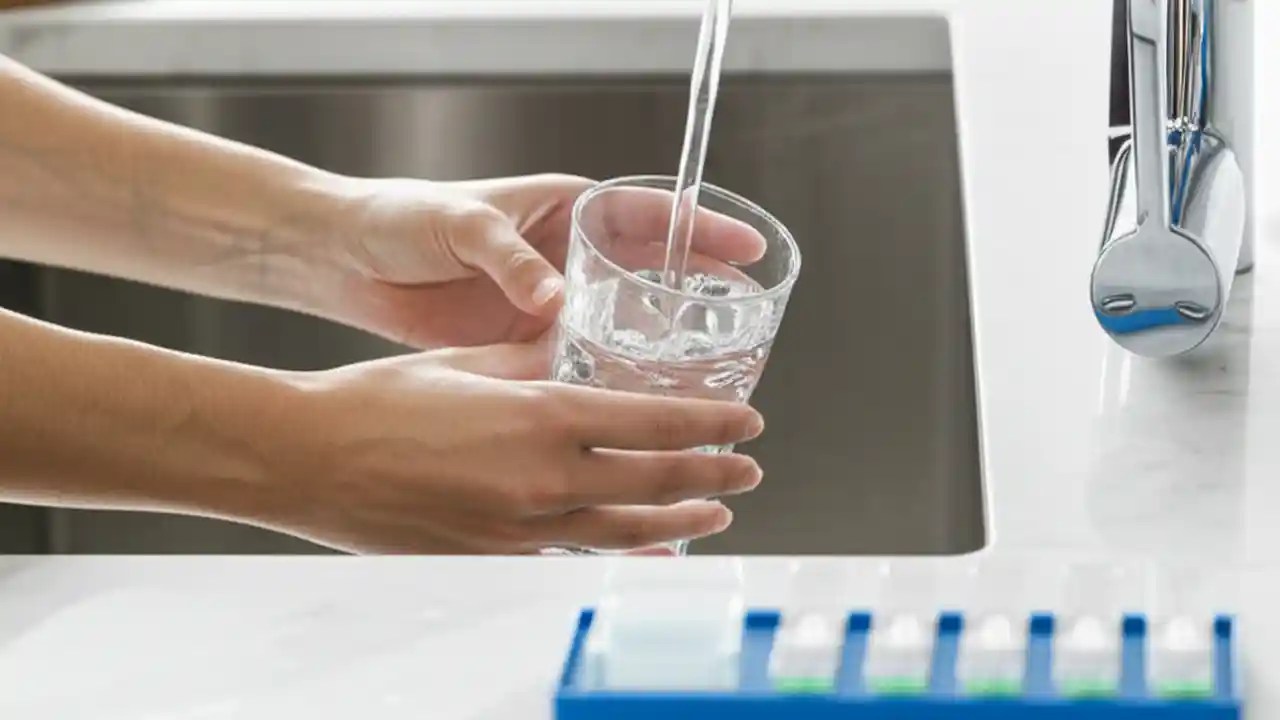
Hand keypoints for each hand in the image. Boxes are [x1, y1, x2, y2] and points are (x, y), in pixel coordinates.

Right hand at [261, 342, 763, 553]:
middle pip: (655, 480)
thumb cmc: (376, 401)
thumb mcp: (469, 361)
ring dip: (681, 519)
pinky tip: (647, 547)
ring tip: (717, 512)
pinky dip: (622, 549)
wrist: (308, 459)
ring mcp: (522, 526)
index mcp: (541, 416)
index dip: (711, 422)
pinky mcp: (497, 555)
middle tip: (749, 468)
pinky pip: (578, 554)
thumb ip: (533, 361)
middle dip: (714, 473)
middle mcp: (543, 479)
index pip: (654, 422)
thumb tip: (572, 355)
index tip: (746, 419)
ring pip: (626, 528)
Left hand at [314, 174, 765, 347]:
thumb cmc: (400, 218)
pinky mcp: (525, 342)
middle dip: (701, 296)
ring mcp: (551, 302)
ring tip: (705, 376)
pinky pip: (581, 362)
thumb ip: (510, 259)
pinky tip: (634, 409)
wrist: (344, 258)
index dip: (704, 232)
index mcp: (562, 210)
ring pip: (623, 325)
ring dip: (660, 348)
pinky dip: (607, 382)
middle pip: (652, 275)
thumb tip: (557, 300)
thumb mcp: (460, 226)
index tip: (748, 250)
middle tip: (748, 322)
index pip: (650, 216)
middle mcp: (567, 257)